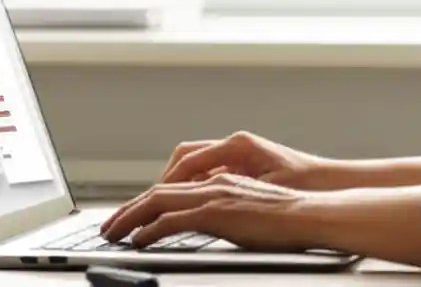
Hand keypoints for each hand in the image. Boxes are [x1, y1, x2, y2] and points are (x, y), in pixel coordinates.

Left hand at [101, 131, 335, 236]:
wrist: (310, 212)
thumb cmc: (290, 217)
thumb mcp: (252, 209)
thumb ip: (228, 211)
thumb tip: (211, 223)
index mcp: (222, 179)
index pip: (174, 187)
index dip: (148, 201)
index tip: (131, 216)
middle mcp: (214, 182)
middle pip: (158, 191)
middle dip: (129, 209)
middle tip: (110, 226)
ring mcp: (213, 195)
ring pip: (158, 201)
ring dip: (130, 218)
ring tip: (113, 234)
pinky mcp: (215, 212)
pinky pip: (171, 220)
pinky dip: (149, 229)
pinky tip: (138, 241)